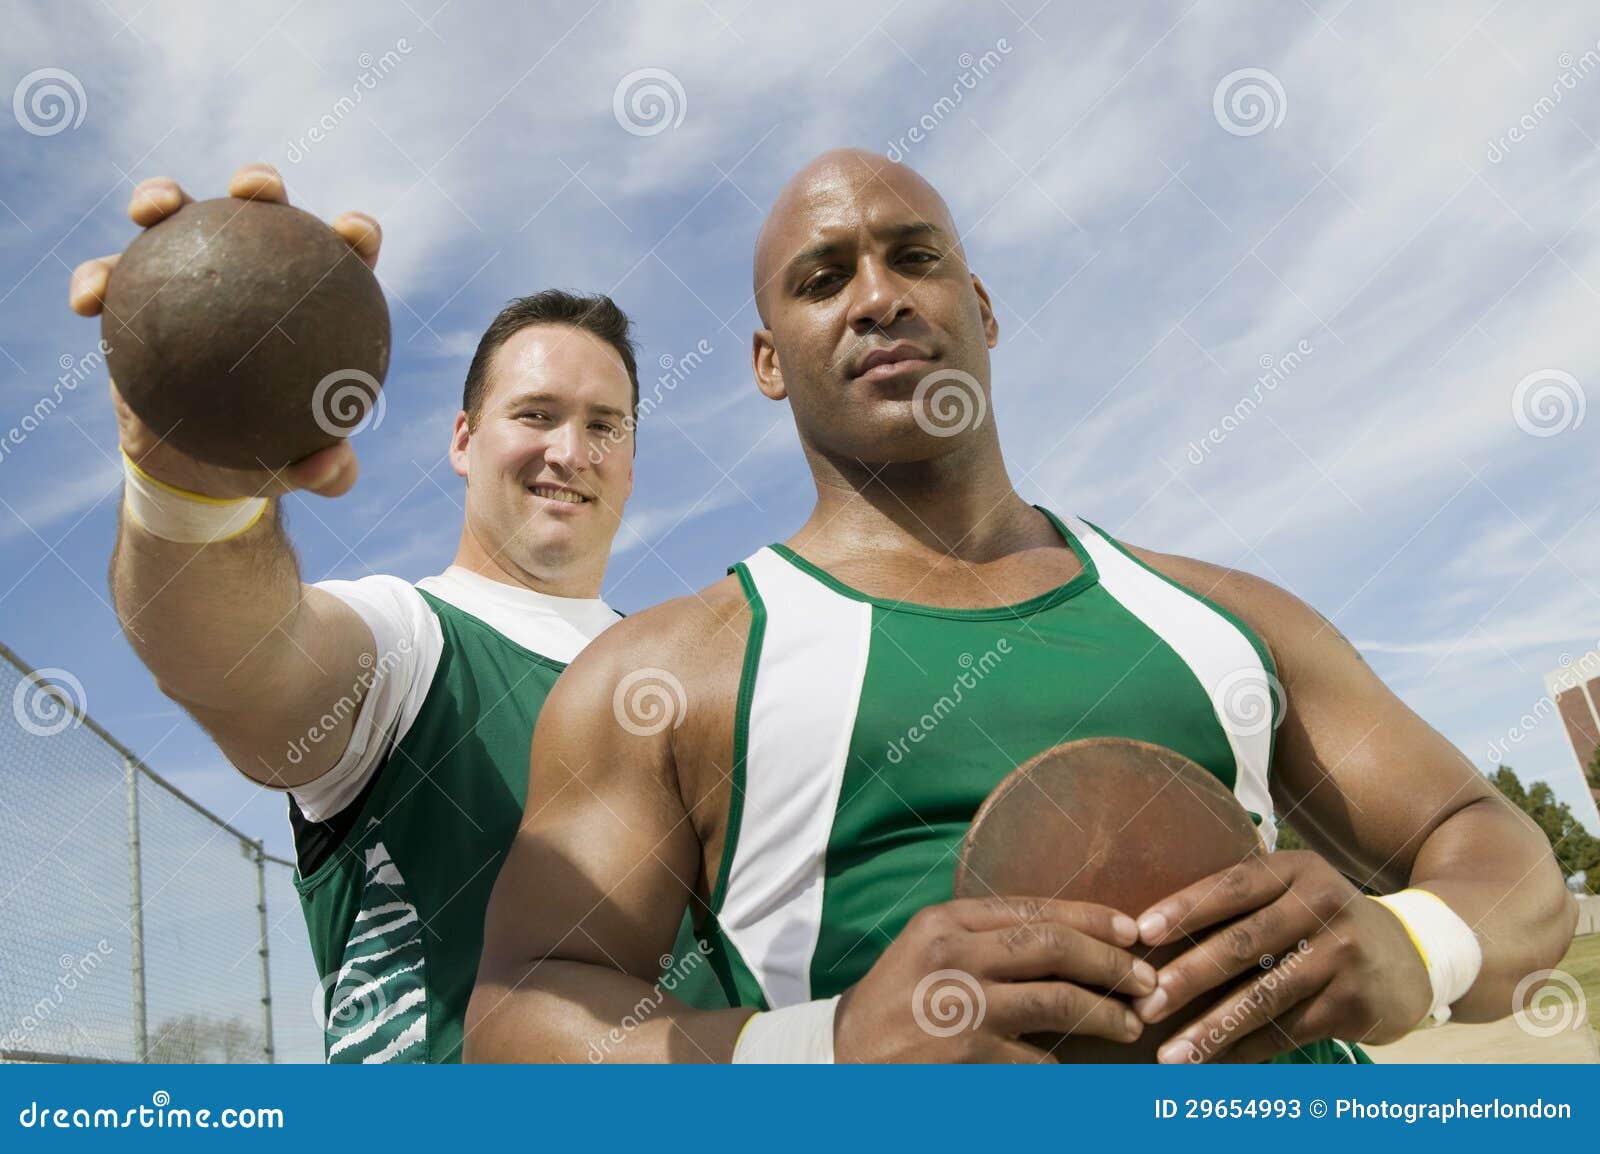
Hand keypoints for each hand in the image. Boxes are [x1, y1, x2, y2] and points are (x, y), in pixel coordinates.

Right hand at [70, 163, 381, 500]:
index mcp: (308, 305)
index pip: (343, 257)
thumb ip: (327, 471)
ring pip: (178, 219)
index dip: (355, 233)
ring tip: (151, 210)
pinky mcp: (137, 295)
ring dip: (162, 196)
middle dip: (259, 184)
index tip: (354, 232)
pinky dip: (96, 279)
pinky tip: (87, 298)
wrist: (196, 467)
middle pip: (260, 212)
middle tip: (253, 192)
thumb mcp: (296, 469)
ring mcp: (190, 278)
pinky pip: (112, 277)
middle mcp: (251, 276)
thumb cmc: (261, 455)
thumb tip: (335, 467)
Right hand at [832, 896, 1157, 1062]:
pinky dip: (1062, 1065)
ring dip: (1105, 1014)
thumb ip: (982, 935)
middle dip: (1112, 962)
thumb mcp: (926, 950)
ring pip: (1058, 1000)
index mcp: (944, 921)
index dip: (1091, 917)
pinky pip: (1038, 1059)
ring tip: (1129, 1024)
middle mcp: (953, 954)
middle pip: (1055, 946)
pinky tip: (1074, 1069)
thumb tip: (1065, 935)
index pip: (1034, 908)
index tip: (1130, 929)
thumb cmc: (894, 1004)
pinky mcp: (967, 1057)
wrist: (842, 1060)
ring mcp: (961, 1006)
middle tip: (1147, 979)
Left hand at [1130, 851, 1432, 1062]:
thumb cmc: (1321, 921)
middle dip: (1188, 977)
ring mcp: (1342, 956)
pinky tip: (1212, 1064)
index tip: (1141, 932)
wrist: (1413, 954)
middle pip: (1244, 944)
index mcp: (1295, 871)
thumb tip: (1149, 937)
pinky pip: (1288, 1031)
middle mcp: (1322, 907)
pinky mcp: (1354, 1003)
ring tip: (1170, 1054)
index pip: (1231, 886)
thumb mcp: (1292, 891)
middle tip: (1144, 1003)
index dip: (1185, 908)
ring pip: (1264, 998)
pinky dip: (1246, 1050)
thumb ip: (1238, 905)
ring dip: (1211, 1029)